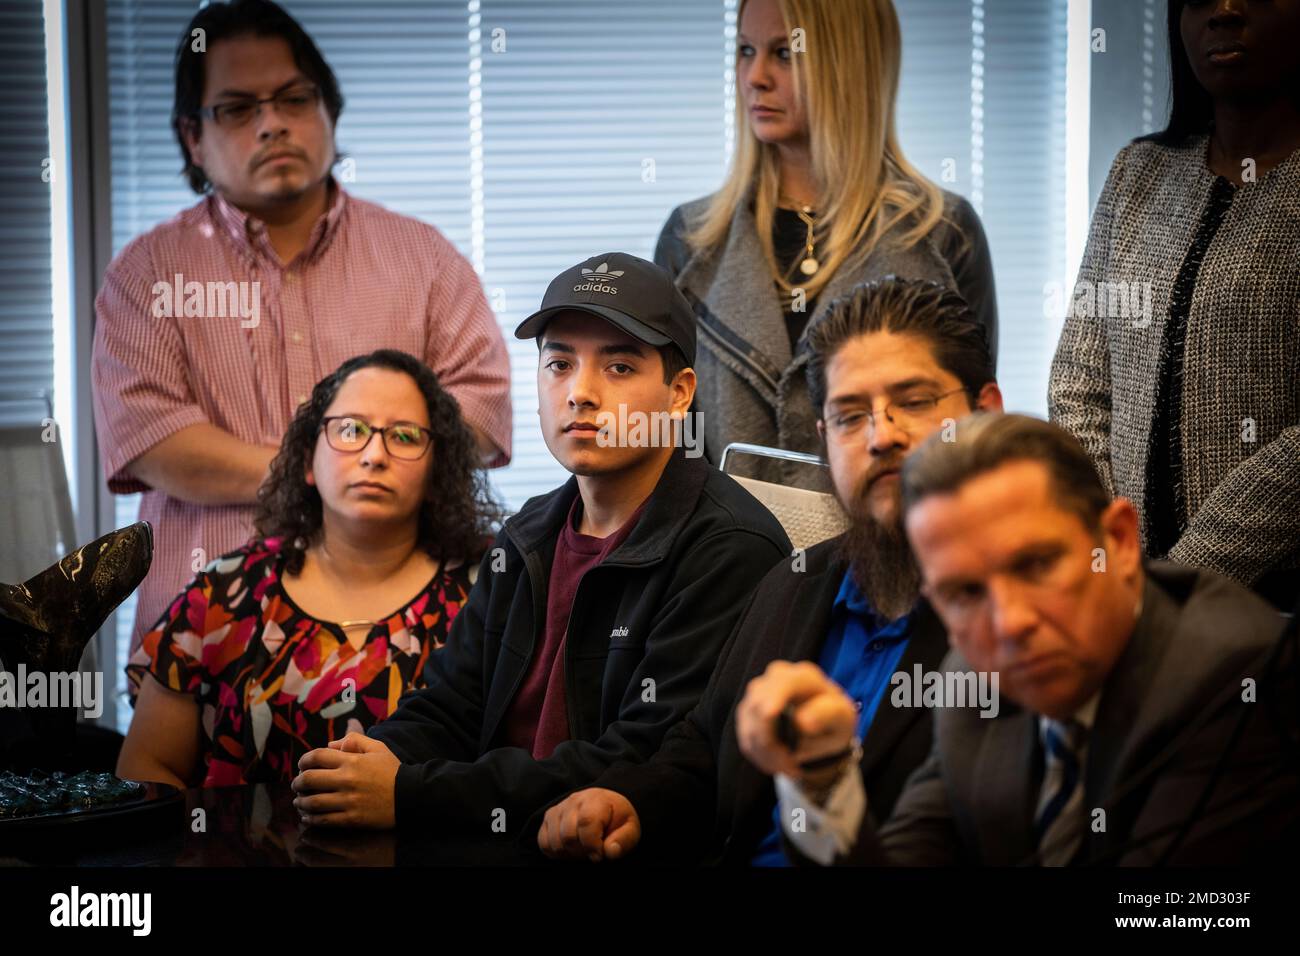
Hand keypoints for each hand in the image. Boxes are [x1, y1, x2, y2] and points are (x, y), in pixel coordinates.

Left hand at [291, 732, 399, 828]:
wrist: (410, 796)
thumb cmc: (393, 771)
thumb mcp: (378, 748)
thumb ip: (355, 740)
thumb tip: (331, 744)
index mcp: (351, 761)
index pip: (316, 757)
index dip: (304, 760)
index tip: (301, 765)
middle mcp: (346, 780)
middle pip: (309, 779)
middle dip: (298, 782)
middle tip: (297, 784)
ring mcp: (348, 801)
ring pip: (313, 802)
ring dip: (301, 801)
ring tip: (299, 801)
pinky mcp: (351, 819)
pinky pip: (324, 820)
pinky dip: (311, 819)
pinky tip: (308, 817)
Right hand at [537, 788, 640, 862]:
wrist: (606, 808)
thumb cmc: (617, 821)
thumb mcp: (630, 829)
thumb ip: (624, 840)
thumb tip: (610, 851)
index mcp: (596, 799)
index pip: (586, 822)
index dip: (592, 845)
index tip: (599, 856)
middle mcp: (574, 800)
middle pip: (567, 835)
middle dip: (581, 852)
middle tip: (592, 853)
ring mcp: (559, 808)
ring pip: (554, 841)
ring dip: (568, 853)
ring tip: (583, 850)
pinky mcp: (549, 818)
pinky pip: (543, 842)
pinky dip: (555, 852)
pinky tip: (570, 850)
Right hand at [735, 660, 857, 781]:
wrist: (823, 726)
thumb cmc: (834, 719)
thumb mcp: (842, 718)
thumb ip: (826, 715)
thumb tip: (801, 721)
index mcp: (804, 676)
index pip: (784, 684)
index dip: (773, 696)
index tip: (769, 714)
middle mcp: (777, 678)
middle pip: (758, 705)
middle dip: (769, 741)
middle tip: (790, 766)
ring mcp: (758, 693)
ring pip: (749, 726)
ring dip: (766, 753)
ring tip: (788, 766)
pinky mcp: (747, 711)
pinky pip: (746, 738)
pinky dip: (761, 756)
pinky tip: (778, 762)